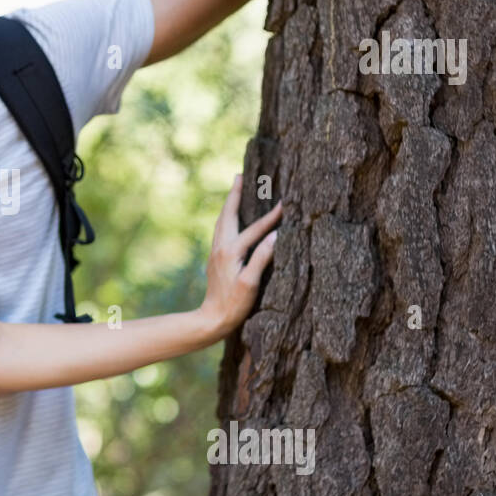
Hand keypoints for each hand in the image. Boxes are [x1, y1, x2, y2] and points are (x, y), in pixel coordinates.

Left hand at [199, 174, 281, 339]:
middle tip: (239, 176)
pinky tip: (230, 220)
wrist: (211, 319)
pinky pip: (221, 230)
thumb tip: (275, 236)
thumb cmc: (234, 304)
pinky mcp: (215, 259)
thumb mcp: (251, 283)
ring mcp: (215, 252)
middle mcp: (220, 247)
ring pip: (222, 221)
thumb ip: (262, 258)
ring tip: (234, 190)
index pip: (255, 229)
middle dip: (235, 195)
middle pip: (228, 214)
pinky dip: (227, 218)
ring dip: (229, 204)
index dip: (271, 217)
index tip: (284, 203)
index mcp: (231, 252)